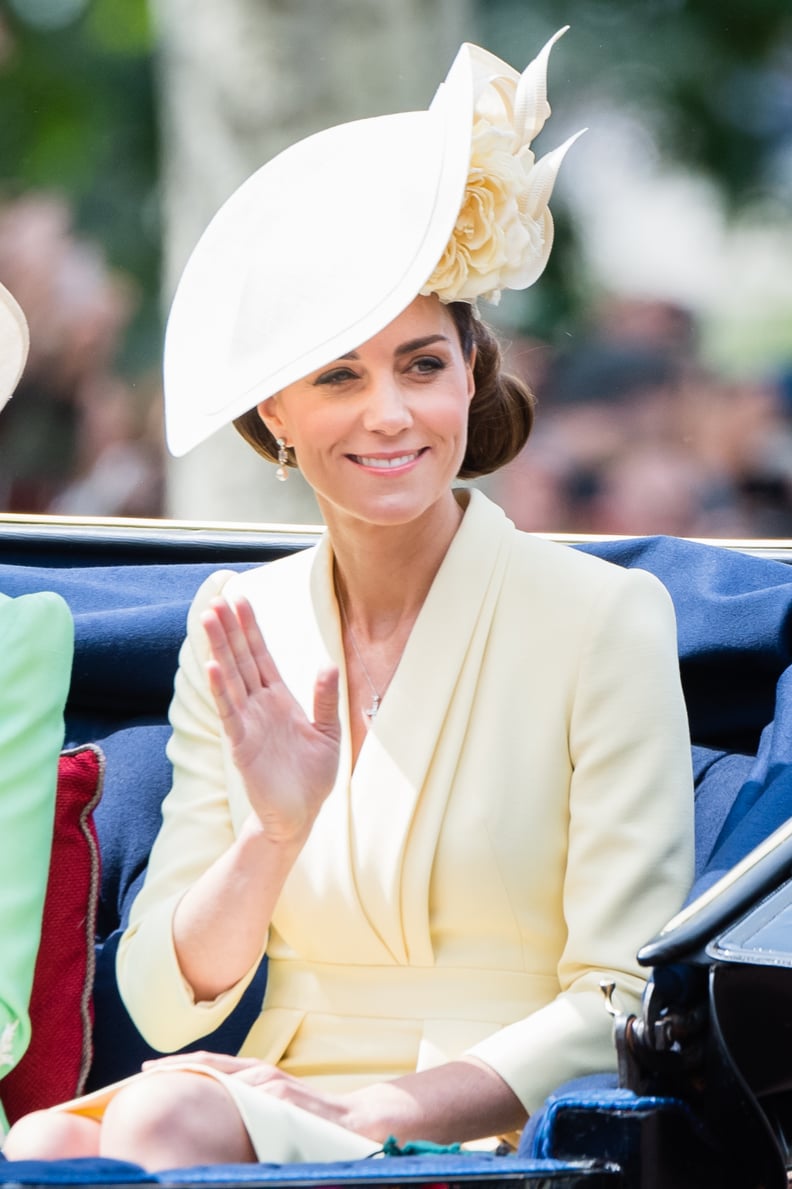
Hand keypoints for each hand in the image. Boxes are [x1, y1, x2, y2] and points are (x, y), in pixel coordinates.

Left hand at [142, 1052, 366, 1135]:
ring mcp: (272, 1087)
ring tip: (164, 1093)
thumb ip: (248, 1103)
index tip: (146, 1071)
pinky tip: (203, 1107)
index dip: (177, 1065)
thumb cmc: (311, 1117)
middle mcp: (261, 1074)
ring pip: (223, 1084)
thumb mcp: (275, 1104)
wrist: (356, 1120)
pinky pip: (247, 1103)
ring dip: (194, 1087)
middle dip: (174, 1071)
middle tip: (139, 1080)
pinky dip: (224, 1102)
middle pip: (209, 1068)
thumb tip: (213, 1116)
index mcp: (257, 1074)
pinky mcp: (282, 1103)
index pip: (210, 1063)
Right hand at [201, 595, 340, 842]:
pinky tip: (213, 667)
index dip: (250, 627)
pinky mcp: (243, 746)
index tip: (240, 598)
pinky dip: (221, 690)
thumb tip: (328, 664)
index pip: (261, 655)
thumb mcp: (329, 733)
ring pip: (230, 678)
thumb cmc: (313, 776)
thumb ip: (325, 699)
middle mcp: (259, 706)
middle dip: (229, 629)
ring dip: (219, 649)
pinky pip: (230, 713)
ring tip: (208, 619)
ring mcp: (248, 723)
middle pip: (240, 659)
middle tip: (216, 598)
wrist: (301, 815)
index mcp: (279, 698)